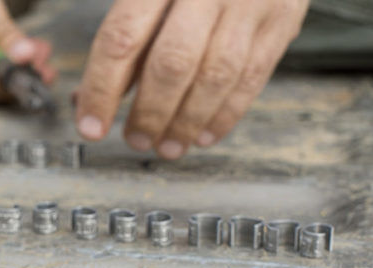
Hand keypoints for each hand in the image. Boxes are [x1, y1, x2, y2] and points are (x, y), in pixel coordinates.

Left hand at [76, 0, 309, 158]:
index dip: (102, 89)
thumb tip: (89, 98)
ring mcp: (251, 1)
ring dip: (186, 123)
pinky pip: (253, 76)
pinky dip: (226, 114)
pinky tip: (202, 134)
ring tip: (167, 147)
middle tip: (135, 140)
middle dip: (149, 113)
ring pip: (216, 76)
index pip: (122, 38)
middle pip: (172, 63)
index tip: (91, 126)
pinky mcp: (283, 18)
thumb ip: (124, 37)